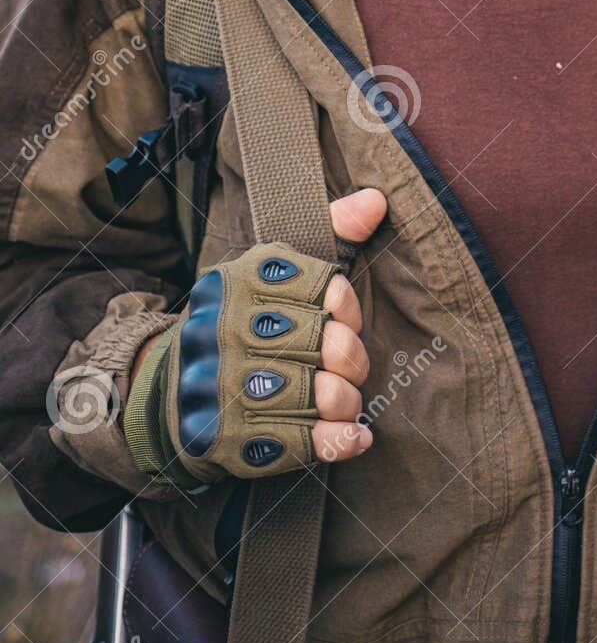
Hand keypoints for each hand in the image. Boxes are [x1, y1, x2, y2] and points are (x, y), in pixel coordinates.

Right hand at [134, 187, 386, 481]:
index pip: (329, 290)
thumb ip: (331, 232)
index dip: (348, 309)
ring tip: (347, 403)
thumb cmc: (245, 321)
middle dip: (352, 360)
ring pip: (322, 395)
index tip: (341, 319)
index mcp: (247, 282)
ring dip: (347, 403)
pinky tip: (353, 437)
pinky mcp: (234, 437)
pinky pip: (303, 442)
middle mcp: (234, 329)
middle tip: (349, 368)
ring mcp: (231, 385)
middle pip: (330, 344)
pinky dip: (338, 441)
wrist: (173, 389)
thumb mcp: (276, 268)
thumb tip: (377, 201)